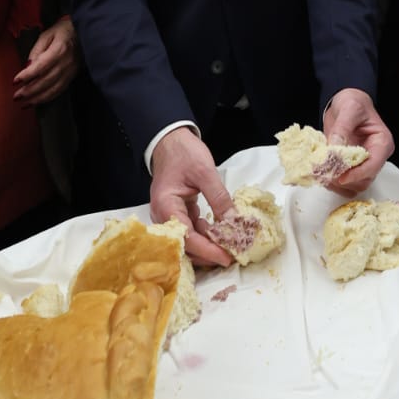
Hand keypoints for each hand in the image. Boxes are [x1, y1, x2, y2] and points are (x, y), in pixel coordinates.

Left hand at [13, 17, 80, 103]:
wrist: (84, 33)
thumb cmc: (63, 31)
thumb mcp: (47, 34)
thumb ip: (36, 50)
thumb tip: (27, 67)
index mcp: (59, 49)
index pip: (41, 65)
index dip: (28, 75)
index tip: (15, 81)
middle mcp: (66, 63)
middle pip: (46, 80)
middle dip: (30, 91)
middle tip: (16, 97)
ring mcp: (71, 71)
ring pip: (54, 89)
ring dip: (38, 99)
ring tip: (24, 104)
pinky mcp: (73, 76)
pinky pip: (60, 90)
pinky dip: (48, 98)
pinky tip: (37, 101)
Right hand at [149, 127, 235, 267]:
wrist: (170, 141)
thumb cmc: (184, 152)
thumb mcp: (205, 171)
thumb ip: (219, 197)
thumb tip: (234, 222)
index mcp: (165, 206)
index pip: (186, 238)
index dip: (207, 250)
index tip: (227, 257)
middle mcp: (163, 216)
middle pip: (185, 245)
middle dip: (209, 252)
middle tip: (232, 255)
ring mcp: (169, 216)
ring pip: (189, 241)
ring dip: (208, 245)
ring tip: (230, 245)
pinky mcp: (178, 213)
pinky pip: (191, 231)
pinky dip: (206, 234)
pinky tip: (220, 233)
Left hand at [321, 89, 393, 193]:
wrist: (345, 103)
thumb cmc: (354, 102)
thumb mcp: (349, 109)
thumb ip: (343, 127)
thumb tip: (335, 145)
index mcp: (381, 143)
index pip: (374, 165)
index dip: (357, 174)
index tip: (340, 176)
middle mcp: (374, 156)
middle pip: (364, 179)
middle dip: (345, 180)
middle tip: (325, 174)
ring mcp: (362, 163)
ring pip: (354, 185)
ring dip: (337, 184)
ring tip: (321, 174)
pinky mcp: (350, 167)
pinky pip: (344, 183)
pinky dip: (333, 183)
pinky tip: (322, 174)